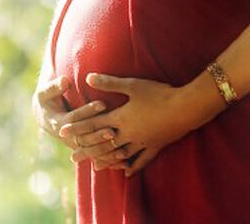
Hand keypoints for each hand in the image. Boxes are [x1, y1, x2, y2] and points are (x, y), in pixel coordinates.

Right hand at [33, 75, 112, 156]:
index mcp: (57, 123)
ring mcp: (75, 144)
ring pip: (90, 149)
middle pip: (83, 138)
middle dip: (97, 134)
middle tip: (112, 129)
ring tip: (117, 141)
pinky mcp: (82, 149)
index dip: (88, 111)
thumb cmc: (47, 100)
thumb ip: (54, 87)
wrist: (47, 117)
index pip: (74, 119)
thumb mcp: (45, 93)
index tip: (102, 104)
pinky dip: (107, 157)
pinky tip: (121, 156)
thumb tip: (65, 80)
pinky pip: (95, 156)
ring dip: (103, 147)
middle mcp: (67, 137)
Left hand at [58, 72, 212, 176]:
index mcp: (120, 118)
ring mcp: (141, 142)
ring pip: (119, 155)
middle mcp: (128, 134)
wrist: (186, 108)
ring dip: (106, 161)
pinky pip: (141, 160)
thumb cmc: (158, 93)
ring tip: (95, 167)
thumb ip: (109, 83)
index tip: (63, 132)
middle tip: (72, 157)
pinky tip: (126, 173)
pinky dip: (132, 166)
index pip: (93, 124)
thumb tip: (87, 77)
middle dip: (87, 150)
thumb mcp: (132, 85)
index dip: (78, 127)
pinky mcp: (155, 146)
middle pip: (103, 144)